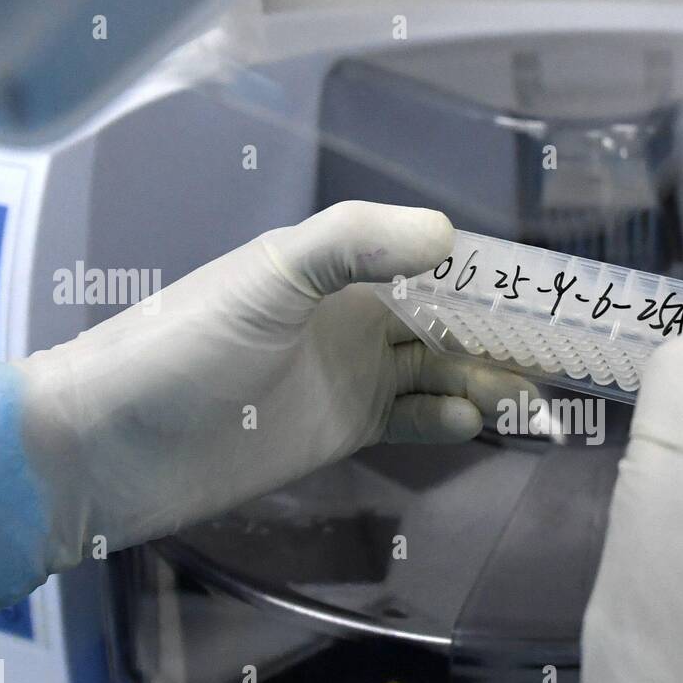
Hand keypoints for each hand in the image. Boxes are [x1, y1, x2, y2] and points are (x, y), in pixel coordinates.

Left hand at [16, 201, 533, 571]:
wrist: (115, 446)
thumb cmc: (183, 347)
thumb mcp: (266, 278)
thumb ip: (352, 244)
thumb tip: (448, 237)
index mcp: (338, 269)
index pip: (436, 265)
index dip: (494, 279)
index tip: (553, 293)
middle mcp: (353, 318)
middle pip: (449, 322)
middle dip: (505, 335)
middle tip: (567, 354)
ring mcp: (350, 377)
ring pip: (441, 372)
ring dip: (487, 380)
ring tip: (536, 393)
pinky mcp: (343, 431)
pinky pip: (414, 419)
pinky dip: (448, 419)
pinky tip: (474, 421)